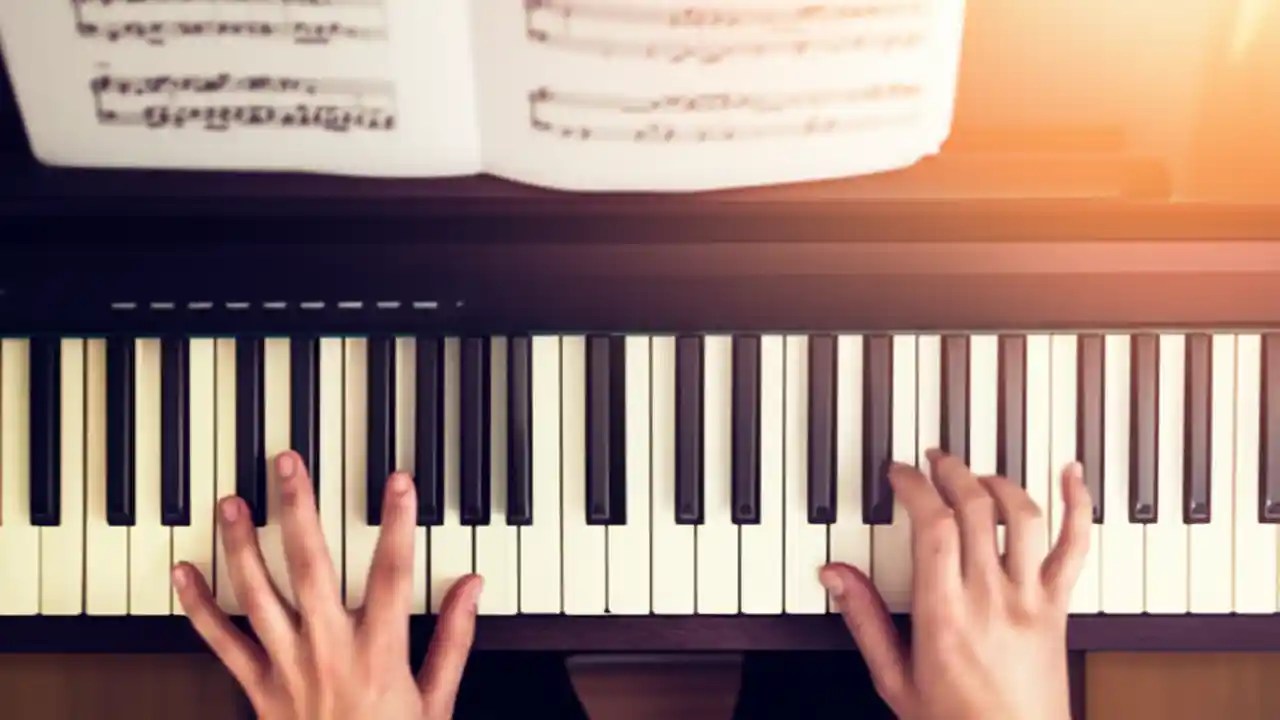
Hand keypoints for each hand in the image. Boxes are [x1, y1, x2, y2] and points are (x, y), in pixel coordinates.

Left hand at [171, 450, 482, 719]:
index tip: (398, 482)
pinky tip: (185, 572)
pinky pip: (222, 642)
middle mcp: (329, 652)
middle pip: (310, 568)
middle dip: (299, 510)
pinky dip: (199, 607)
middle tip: (287, 465)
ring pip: (258, 595)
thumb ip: (454, 638)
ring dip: (242, 545)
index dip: (396, 523)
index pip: (390, 574)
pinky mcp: (257, 688)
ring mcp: (287, 668)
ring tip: (232, 502)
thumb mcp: (438, 701)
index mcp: (379, 653)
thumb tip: (472, 587)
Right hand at [820, 449, 1090, 719]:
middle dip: (952, 471)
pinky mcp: (1059, 607)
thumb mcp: (894, 678)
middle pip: (976, 508)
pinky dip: (1078, 505)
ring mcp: (1030, 599)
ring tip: (977, 473)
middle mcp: (991, 598)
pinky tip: (1071, 474)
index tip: (900, 474)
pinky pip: (1076, 546)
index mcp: (945, 614)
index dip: (915, 487)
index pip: (932, 525)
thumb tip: (834, 574)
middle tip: (934, 460)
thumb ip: (864, 620)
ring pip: (1023, 516)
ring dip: (998, 481)